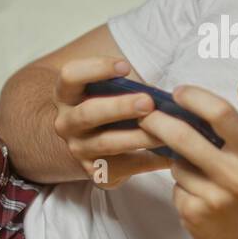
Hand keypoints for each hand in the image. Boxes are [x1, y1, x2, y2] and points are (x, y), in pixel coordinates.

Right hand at [51, 57, 170, 187]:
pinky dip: (150, 161)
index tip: (125, 66)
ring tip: (165, 131)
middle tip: (148, 102)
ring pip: (107, 143)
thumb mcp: (107, 92)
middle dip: (120, 107)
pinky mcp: (96, 172)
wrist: (90, 145)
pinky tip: (171, 155)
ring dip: (138, 136)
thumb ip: (127, 87)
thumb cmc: (108, 107)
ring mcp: (79, 150)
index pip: (71, 75)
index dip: (96, 69)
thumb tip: (163, 94)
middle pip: (89, 113)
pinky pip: (125, 167)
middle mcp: (66, 123)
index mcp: (67, 94)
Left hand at [138, 81, 237, 238]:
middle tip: (146, 113)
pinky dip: (182, 185)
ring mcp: (212, 197)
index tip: (178, 92)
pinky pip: (176, 187)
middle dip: (158, 121)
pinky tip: (198, 192)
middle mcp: (235, 175)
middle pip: (183, 137)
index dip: (194, 97)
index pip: (220, 114)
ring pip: (177, 164)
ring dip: (177, 160)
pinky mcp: (194, 215)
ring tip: (195, 166)